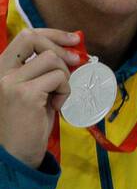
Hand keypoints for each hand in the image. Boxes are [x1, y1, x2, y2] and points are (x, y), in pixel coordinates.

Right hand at [0, 28, 80, 167]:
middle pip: (32, 38)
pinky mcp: (25, 94)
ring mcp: (10, 82)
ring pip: (51, 60)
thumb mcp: (33, 90)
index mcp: (1, 69)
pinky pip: (59, 78)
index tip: (73, 39)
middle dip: (59, 47)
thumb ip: (42, 71)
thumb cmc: (27, 123)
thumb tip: (72, 52)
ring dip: (64, 77)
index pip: (24, 36)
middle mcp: (0, 72)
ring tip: (56, 97)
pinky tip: (54, 106)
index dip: (51, 34)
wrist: (15, 154)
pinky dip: (65, 91)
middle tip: (76, 62)